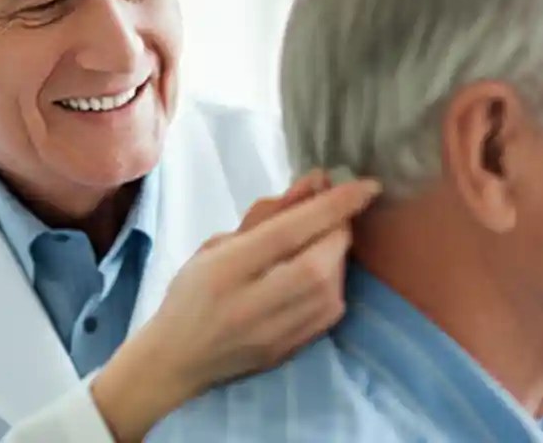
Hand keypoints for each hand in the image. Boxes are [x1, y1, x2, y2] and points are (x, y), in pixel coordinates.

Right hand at [90, 171, 379, 441]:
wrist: (177, 360)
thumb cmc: (193, 292)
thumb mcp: (218, 245)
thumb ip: (268, 215)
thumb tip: (316, 182)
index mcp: (224, 270)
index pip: (287, 232)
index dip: (330, 206)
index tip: (365, 185)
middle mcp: (250, 305)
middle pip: (316, 264)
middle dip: (339, 231)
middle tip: (339, 213)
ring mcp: (272, 334)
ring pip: (330, 290)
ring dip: (339, 257)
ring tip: (327, 241)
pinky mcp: (289, 351)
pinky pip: (329, 313)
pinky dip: (335, 284)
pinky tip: (323, 271)